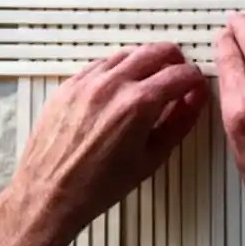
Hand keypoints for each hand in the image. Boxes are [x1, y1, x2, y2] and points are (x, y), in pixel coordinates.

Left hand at [13, 43, 207, 240]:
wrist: (49, 194)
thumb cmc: (96, 186)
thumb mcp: (151, 159)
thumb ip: (179, 123)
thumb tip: (194, 102)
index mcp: (138, 105)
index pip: (181, 74)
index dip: (196, 80)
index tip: (196, 87)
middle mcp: (113, 85)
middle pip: (157, 51)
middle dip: (175, 61)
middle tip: (179, 78)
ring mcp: (87, 82)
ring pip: (129, 53)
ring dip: (147, 62)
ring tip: (151, 82)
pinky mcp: (69, 85)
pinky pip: (101, 64)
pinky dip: (118, 69)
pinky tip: (121, 88)